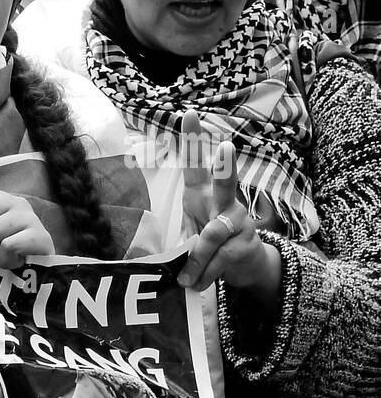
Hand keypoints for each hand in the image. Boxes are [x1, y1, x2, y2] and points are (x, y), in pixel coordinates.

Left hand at [177, 112, 281, 303]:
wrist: (243, 267)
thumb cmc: (208, 246)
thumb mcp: (186, 238)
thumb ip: (173, 241)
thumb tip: (151, 259)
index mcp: (202, 194)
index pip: (195, 164)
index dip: (193, 139)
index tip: (188, 114)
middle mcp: (224, 201)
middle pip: (225, 180)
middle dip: (225, 165)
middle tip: (227, 147)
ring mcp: (238, 220)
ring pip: (212, 235)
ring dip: (196, 261)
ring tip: (186, 280)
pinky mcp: (245, 242)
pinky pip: (220, 259)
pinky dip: (205, 274)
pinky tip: (199, 283)